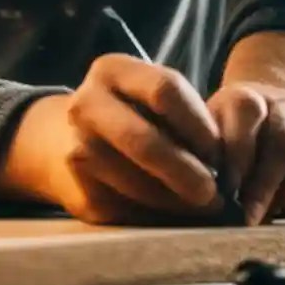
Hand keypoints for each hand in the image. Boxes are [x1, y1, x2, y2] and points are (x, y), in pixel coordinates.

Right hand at [0, 54, 223, 224]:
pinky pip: (130, 209)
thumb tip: (224, 163)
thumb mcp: (149, 96)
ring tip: (199, 203)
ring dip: (177, 200)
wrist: (60, 140)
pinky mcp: (80, 192)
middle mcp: (86, 105)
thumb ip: (183, 116)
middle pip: (144, 141)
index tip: (219, 151)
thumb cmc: (129, 114)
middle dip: (185, 172)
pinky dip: (159, 213)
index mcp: (111, 70)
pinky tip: (172, 208)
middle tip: (213, 193)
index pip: (165, 90)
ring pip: (139, 183)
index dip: (199, 124)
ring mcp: (77, 149)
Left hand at [210, 32, 284, 225]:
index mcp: (244, 98)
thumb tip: (199, 191)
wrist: (266, 107)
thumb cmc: (223, 134)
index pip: (247, 113)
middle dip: (265, 185)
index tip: (225, 191)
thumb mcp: (203, 133)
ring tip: (273, 211)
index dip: (237, 155)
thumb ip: (201, 156)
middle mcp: (284, 107)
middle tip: (249, 217)